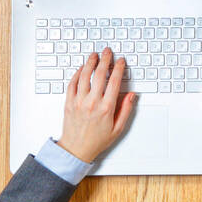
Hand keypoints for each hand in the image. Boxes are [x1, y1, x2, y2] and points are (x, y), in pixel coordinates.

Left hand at [57, 48, 135, 162]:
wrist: (75, 149)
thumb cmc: (96, 140)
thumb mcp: (118, 128)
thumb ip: (126, 110)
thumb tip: (132, 96)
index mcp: (106, 108)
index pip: (114, 82)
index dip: (118, 68)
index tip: (121, 61)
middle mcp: (92, 103)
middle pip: (99, 75)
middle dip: (105, 60)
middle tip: (108, 52)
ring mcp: (79, 102)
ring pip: (84, 77)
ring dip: (90, 63)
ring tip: (94, 55)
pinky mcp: (69, 103)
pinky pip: (72, 84)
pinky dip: (77, 74)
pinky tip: (81, 69)